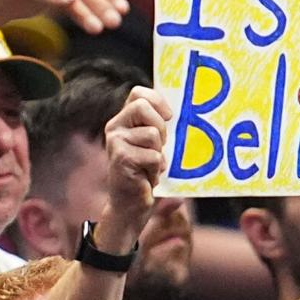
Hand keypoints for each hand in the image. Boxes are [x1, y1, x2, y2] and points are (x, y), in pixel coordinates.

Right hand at [100, 86, 172, 250]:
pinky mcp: (122, 158)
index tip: (169, 117)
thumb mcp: (153, 146)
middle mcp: (115, 127)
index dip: (157, 100)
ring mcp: (116, 142)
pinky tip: (148, 177)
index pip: (138, 93)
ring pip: (152, 135)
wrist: (131, 206)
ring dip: (159, 154)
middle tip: (161, 146)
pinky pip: (153, 156)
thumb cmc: (147, 174)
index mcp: (123, 120)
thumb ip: (158, 127)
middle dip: (160, 127)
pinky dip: (157, 169)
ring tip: (151, 166)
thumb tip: (183, 111)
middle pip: (143, 107)